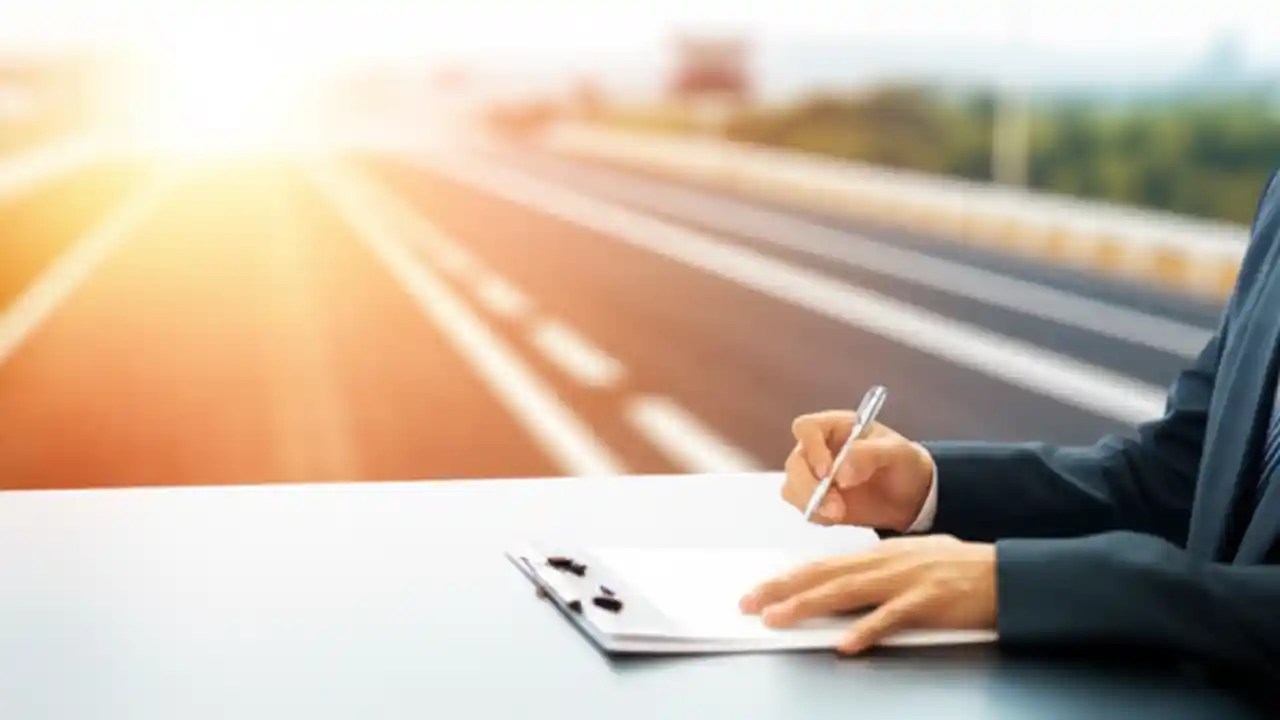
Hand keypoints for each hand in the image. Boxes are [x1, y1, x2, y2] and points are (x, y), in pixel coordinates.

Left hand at [739, 535, 996, 653]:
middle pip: (824, 575)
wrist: (1003, 574)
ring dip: (808, 605)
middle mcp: (885, 562)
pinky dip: (867, 630)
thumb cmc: (955, 570)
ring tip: (778, 618)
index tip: (757, 589)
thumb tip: (838, 585)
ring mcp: (905, 580)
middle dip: (782, 589)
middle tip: (749, 603)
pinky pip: (892, 617)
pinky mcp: (928, 601)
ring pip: (847, 592)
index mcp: (878, 554)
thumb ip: (873, 573)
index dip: (787, 577)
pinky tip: (846, 643)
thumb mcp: (908, 562)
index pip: (822, 564)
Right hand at [783, 410, 934, 530]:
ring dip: (812, 503)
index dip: (811, 447)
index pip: (806, 428)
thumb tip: (841, 474)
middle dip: (809, 486)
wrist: (911, 496)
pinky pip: (804, 507)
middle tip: (834, 506)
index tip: (828, 471)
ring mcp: (813, 476)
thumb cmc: (902, 463)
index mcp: (834, 428)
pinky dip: (817, 515)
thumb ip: (869, 455)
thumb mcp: (896, 452)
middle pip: (794, 462)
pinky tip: (839, 516)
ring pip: (793, 487)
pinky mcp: (816, 500)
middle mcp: (817, 449)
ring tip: (839, 514)